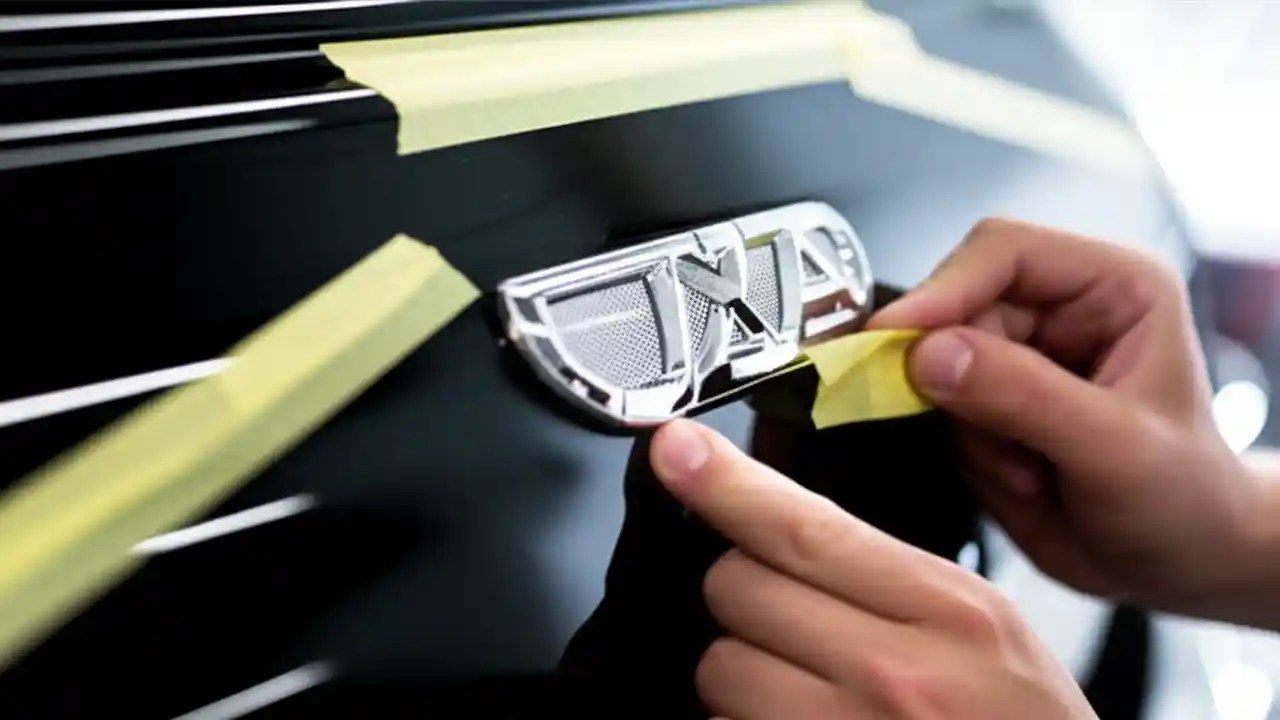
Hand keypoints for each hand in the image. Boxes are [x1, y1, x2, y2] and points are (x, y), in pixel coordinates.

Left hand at [650, 419, 1095, 719]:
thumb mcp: (983, 623)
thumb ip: (885, 564)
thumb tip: (778, 506)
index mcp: (948, 612)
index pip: (803, 528)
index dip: (725, 482)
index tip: (675, 449)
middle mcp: (893, 676)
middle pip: (737, 587)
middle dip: (746, 591)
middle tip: (792, 614)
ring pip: (718, 664)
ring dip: (741, 666)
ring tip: (803, 684)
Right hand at [869, 218, 1272, 624]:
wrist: (1177, 565)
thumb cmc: (1186, 499)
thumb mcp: (1114, 448)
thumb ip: (1023, 395)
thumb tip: (930, 355)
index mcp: (1112, 286)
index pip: (1004, 252)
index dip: (944, 289)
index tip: (894, 337)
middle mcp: (1059, 310)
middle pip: (957, 309)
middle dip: (961, 382)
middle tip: (992, 439)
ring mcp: (1018, 356)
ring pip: (936, 365)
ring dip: (970, 429)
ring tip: (1031, 470)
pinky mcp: (987, 402)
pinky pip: (936, 412)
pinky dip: (968, 455)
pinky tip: (1022, 479)